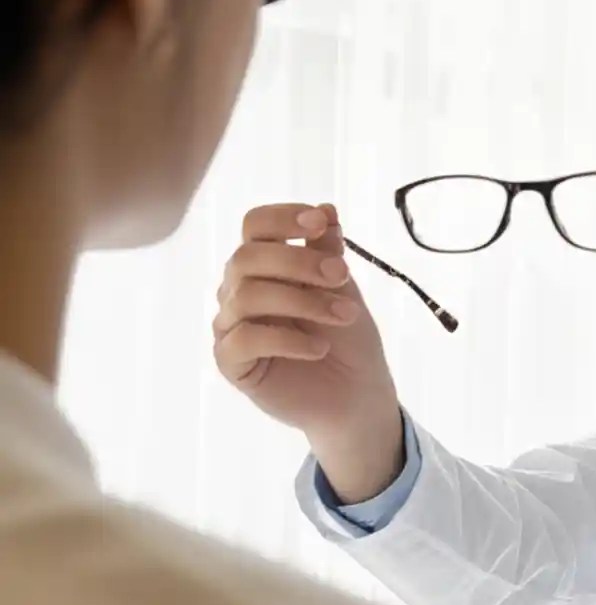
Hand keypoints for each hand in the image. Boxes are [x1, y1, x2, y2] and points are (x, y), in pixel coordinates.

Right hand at [213, 203, 403, 503]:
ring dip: (303, 301)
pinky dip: (287, 339)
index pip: (254, 226)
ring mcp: (231, 326)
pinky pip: (243, 339)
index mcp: (264, 265)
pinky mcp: (231, 363)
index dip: (283, 218)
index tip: (320, 223)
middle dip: (299, 262)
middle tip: (343, 276)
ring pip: (246, 296)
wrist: (356, 395)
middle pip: (247, 258)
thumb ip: (327, 252)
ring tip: (345, 315)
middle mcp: (238, 290)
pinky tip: (319, 348)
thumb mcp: (342, 288)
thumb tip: (326, 209)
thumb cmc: (347, 338)